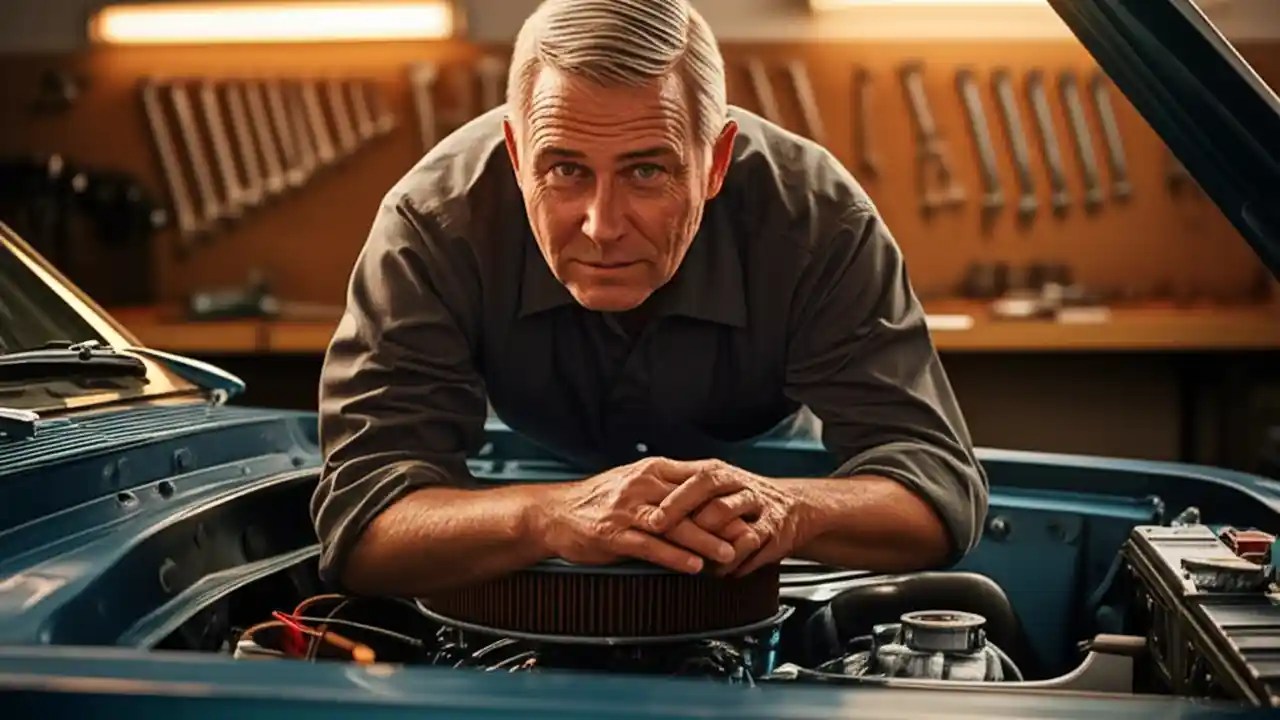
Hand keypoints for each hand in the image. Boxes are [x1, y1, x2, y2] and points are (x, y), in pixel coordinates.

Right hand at [539, 458, 743, 573]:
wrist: (554, 513)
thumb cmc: (599, 500)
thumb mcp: (636, 481)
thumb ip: (669, 486)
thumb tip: (706, 494)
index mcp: (652, 470)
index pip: (697, 479)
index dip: (725, 495)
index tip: (749, 508)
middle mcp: (642, 486)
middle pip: (691, 503)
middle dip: (723, 521)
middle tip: (749, 535)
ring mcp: (627, 510)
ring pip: (674, 525)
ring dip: (704, 541)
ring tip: (729, 554)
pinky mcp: (614, 534)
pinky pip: (649, 546)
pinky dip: (674, 557)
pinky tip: (692, 566)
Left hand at [649, 460, 806, 576]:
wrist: (796, 507)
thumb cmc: (743, 500)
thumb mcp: (717, 487)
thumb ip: (686, 492)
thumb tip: (646, 505)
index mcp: (723, 474)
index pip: (698, 479)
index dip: (674, 499)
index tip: (651, 518)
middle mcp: (742, 487)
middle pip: (713, 494)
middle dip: (684, 514)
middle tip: (662, 533)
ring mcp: (760, 509)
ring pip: (732, 522)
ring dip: (707, 543)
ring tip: (690, 559)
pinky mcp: (774, 532)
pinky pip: (750, 547)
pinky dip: (732, 563)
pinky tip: (718, 571)